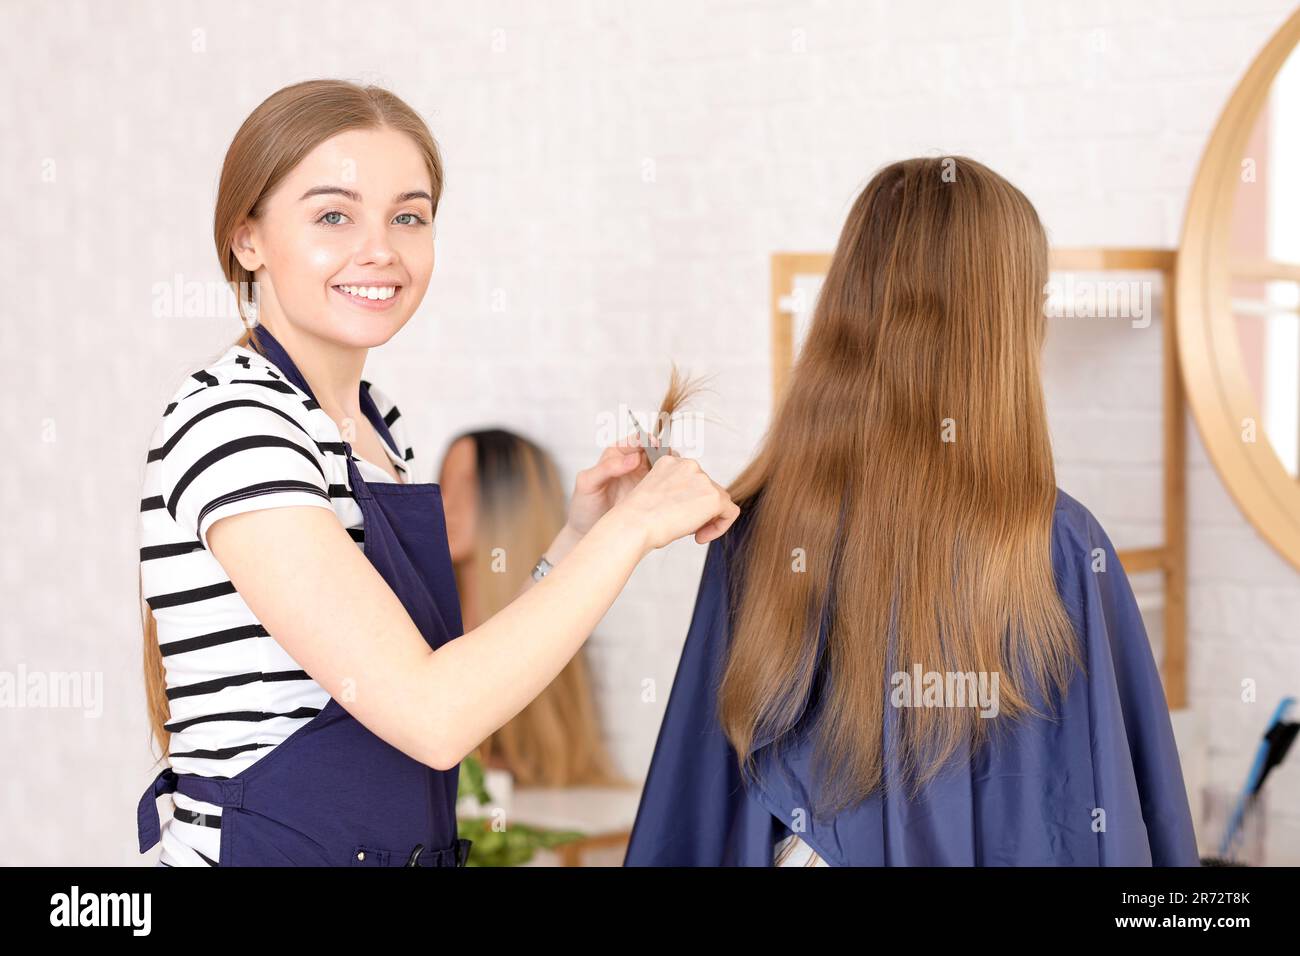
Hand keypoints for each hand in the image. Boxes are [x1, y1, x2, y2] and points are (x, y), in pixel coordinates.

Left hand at [564, 430, 660, 536]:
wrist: (587, 531)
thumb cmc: (584, 506)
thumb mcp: (587, 483)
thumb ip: (606, 468)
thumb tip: (632, 458)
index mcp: (616, 455)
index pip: (635, 440)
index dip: (645, 440)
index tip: (652, 444)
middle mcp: (632, 465)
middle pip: (654, 450)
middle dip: (663, 452)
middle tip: (665, 460)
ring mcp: (643, 480)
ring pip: (663, 467)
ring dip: (670, 468)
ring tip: (670, 474)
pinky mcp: (651, 495)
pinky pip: (665, 486)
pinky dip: (671, 485)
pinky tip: (670, 489)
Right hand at [610, 453, 739, 552]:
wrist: (633, 525)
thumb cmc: (637, 518)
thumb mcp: (655, 496)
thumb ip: (676, 493)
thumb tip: (694, 506)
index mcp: (671, 462)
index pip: (693, 479)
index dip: (690, 500)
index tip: (679, 515)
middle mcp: (689, 465)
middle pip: (709, 489)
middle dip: (701, 509)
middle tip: (686, 527)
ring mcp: (703, 480)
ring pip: (720, 500)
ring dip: (709, 518)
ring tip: (691, 533)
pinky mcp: (713, 497)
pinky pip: (730, 512)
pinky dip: (720, 527)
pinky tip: (700, 537)